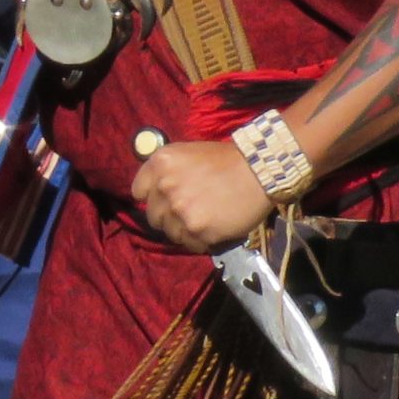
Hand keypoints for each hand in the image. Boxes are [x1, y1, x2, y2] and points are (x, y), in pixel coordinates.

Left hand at [131, 140, 272, 253]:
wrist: (260, 170)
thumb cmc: (227, 160)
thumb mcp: (188, 153)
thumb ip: (167, 172)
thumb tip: (153, 193)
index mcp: (161, 163)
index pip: (138, 192)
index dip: (153, 198)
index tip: (165, 200)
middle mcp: (165, 186)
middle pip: (153, 216)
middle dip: (169, 216)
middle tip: (190, 211)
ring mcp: (180, 211)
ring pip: (170, 233)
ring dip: (184, 230)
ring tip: (205, 219)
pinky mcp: (197, 230)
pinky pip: (190, 244)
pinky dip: (200, 240)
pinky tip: (214, 228)